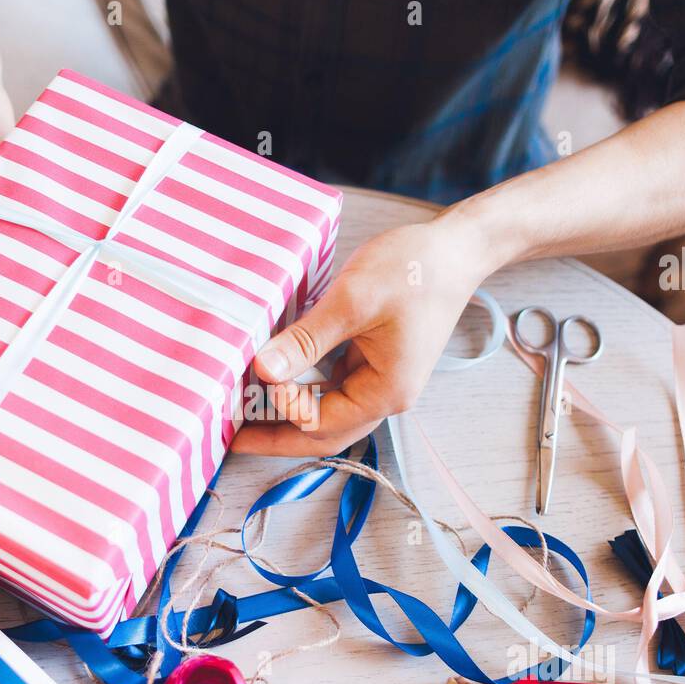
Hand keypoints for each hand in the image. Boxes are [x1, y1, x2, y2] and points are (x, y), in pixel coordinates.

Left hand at [232, 212, 498, 456]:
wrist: (455, 249)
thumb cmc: (413, 270)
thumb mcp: (352, 302)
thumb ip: (306, 341)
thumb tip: (262, 371)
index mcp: (386, 392)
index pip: (320, 425)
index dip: (278, 417)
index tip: (244, 395)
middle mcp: (385, 396)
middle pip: (322, 430)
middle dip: (276, 434)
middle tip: (230, 433)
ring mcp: (379, 380)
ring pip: (324, 410)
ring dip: (286, 410)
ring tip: (243, 406)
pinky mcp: (372, 361)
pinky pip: (330, 385)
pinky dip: (301, 385)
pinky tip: (273, 375)